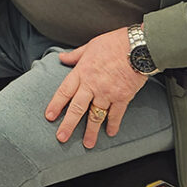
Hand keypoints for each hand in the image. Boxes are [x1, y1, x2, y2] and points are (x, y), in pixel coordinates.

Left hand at [44, 28, 147, 148]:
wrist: (137, 46)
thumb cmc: (113, 43)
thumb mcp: (89, 46)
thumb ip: (75, 56)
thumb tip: (62, 58)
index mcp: (81, 72)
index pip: (64, 91)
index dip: (56, 105)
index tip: (49, 117)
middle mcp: (92, 85)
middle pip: (77, 108)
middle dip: (68, 124)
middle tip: (61, 137)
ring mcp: (107, 93)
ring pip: (96, 115)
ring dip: (91, 131)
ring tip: (87, 144)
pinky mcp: (123, 97)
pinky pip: (116, 114)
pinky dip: (112, 124)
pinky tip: (110, 133)